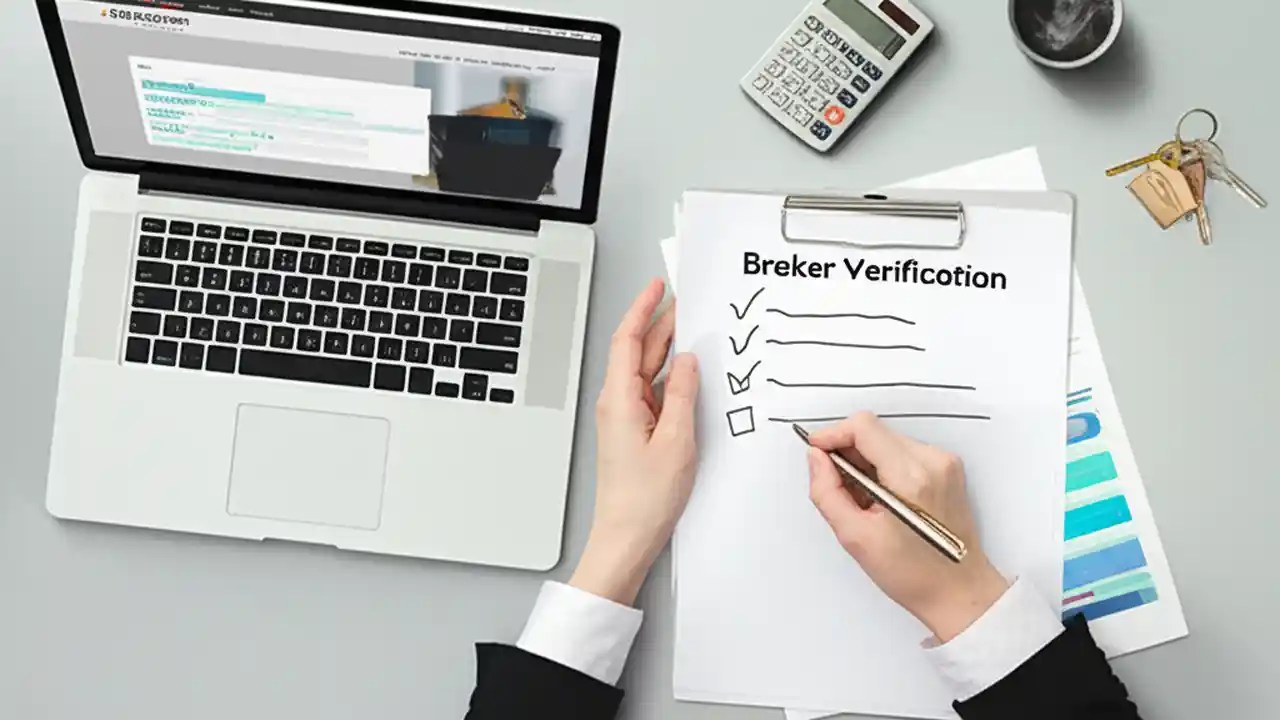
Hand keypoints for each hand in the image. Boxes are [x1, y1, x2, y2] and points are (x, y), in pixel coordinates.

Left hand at [570, 279, 699, 605]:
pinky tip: (689, 374)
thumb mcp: (677, 441)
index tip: (658, 286)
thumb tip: (689, 361)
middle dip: (660, 323)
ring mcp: (625, 417)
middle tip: (688, 301)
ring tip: (693, 328)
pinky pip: (653, 393)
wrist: (625, 537)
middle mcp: (618, 403)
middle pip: (637, 351)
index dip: (643, 308)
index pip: (628, 339)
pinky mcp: (634, 432)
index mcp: (620, 399)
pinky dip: (671, 377)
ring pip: (646, 371)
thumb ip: (685, 395)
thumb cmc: (644, 499)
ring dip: (667, 349)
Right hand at [806, 413, 1008, 641]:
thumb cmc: (913, 574)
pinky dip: (884, 467)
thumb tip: (816, 458)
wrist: (960, 592)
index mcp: (911, 477)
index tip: (816, 451)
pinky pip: (903, 452)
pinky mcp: (947, 468)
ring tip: (863, 500)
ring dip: (865, 461)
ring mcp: (944, 462)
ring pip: (887, 440)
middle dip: (847, 451)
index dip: (833, 434)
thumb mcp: (856, 537)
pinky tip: (882, 498)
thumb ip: (828, 491)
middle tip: (837, 485)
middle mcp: (932, 461)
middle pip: (875, 431)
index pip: (864, 427)